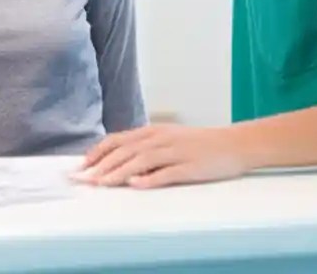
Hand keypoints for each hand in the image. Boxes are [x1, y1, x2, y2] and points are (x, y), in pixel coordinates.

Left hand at [73, 124, 250, 188]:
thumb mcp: (168, 139)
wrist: (234, 143)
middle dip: (101, 165)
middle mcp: (160, 139)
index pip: (117, 140)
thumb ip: (145, 148)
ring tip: (102, 184)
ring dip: (118, 172)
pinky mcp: (190, 166)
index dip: (98, 153)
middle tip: (84, 179)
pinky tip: (136, 185)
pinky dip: (150, 179)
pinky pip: (167, 172)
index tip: (81, 166)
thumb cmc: (200, 144)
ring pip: (141, 160)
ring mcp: (175, 152)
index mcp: (153, 132)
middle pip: (125, 151)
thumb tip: (120, 163)